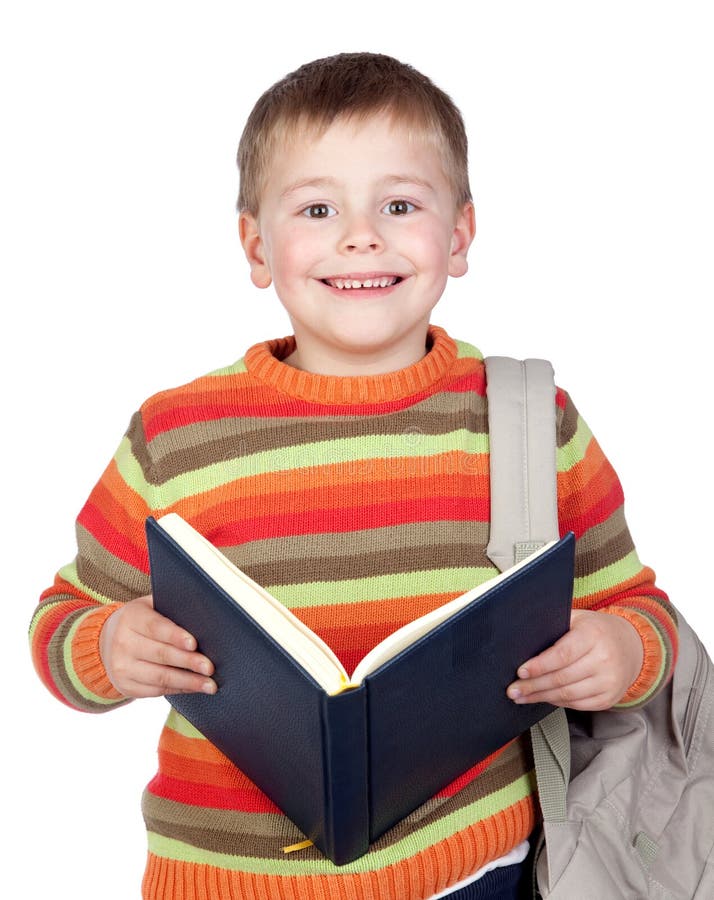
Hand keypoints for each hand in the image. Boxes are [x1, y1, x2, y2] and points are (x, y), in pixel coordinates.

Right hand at [99, 595, 216, 698]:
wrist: (108, 640)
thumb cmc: (142, 620)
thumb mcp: (150, 607)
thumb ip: (172, 609)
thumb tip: (205, 619)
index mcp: (132, 617)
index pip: (155, 627)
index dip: (175, 636)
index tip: (194, 643)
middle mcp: (123, 642)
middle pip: (160, 654)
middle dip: (188, 662)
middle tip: (210, 667)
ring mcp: (122, 667)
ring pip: (160, 677)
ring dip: (188, 682)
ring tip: (209, 685)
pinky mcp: (125, 686)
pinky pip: (156, 691)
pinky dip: (179, 689)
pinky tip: (194, 688)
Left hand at [507, 609, 643, 710]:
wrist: (631, 646)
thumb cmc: (596, 630)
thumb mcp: (579, 618)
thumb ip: (555, 625)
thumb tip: (523, 638)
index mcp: (593, 635)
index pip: (563, 654)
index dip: (540, 665)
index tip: (520, 672)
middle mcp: (605, 659)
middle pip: (562, 678)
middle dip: (533, 686)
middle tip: (512, 690)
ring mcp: (609, 682)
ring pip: (568, 694)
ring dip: (541, 697)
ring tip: (522, 697)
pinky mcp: (610, 698)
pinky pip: (578, 704)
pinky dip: (557, 702)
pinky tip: (543, 699)